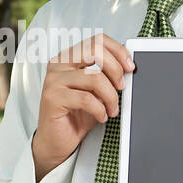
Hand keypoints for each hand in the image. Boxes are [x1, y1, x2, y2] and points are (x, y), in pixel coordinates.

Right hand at [32, 32, 134, 182]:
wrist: (57, 141)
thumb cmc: (76, 115)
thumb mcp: (96, 91)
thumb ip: (106, 74)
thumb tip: (128, 63)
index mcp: (69, 57)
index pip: (97, 41)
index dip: (118, 51)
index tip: (130, 67)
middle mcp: (59, 64)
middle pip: (95, 52)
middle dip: (116, 70)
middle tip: (122, 88)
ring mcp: (53, 80)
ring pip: (94, 77)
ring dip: (111, 96)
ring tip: (112, 108)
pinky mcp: (52, 98)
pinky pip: (86, 98)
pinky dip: (100, 109)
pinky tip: (101, 116)